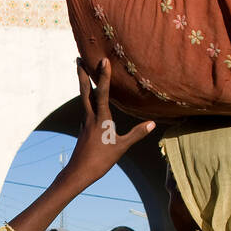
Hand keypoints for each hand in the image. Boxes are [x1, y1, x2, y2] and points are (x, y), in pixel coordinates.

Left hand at [65, 58, 154, 184]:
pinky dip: (87, 98)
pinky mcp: (83, 128)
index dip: (104, 76)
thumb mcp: (121, 147)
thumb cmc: (101, 160)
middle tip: (78, 58)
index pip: (103, 93)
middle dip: (83, 74)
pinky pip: (86, 108)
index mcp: (101, 119)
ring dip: (84, 84)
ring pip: (84, 98)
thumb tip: (152, 124)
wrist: (79, 172)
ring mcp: (85, 122)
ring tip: (83, 71)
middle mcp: (90, 117)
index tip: (103, 60)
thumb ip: (136, 134)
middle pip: (85, 91)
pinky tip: (90, 99)